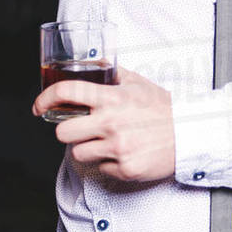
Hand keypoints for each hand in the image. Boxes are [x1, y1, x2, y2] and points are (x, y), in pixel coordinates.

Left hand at [33, 67, 175, 181]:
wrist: (192, 134)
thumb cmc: (164, 108)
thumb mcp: (139, 83)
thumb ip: (114, 74)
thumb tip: (96, 63)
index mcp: (112, 99)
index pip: (67, 93)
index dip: (45, 99)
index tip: (38, 107)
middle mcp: (111, 123)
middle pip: (62, 133)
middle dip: (67, 131)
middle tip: (79, 129)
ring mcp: (117, 148)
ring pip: (78, 153)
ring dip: (87, 149)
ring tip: (107, 142)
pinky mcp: (125, 168)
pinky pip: (100, 168)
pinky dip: (108, 163)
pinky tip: (123, 153)